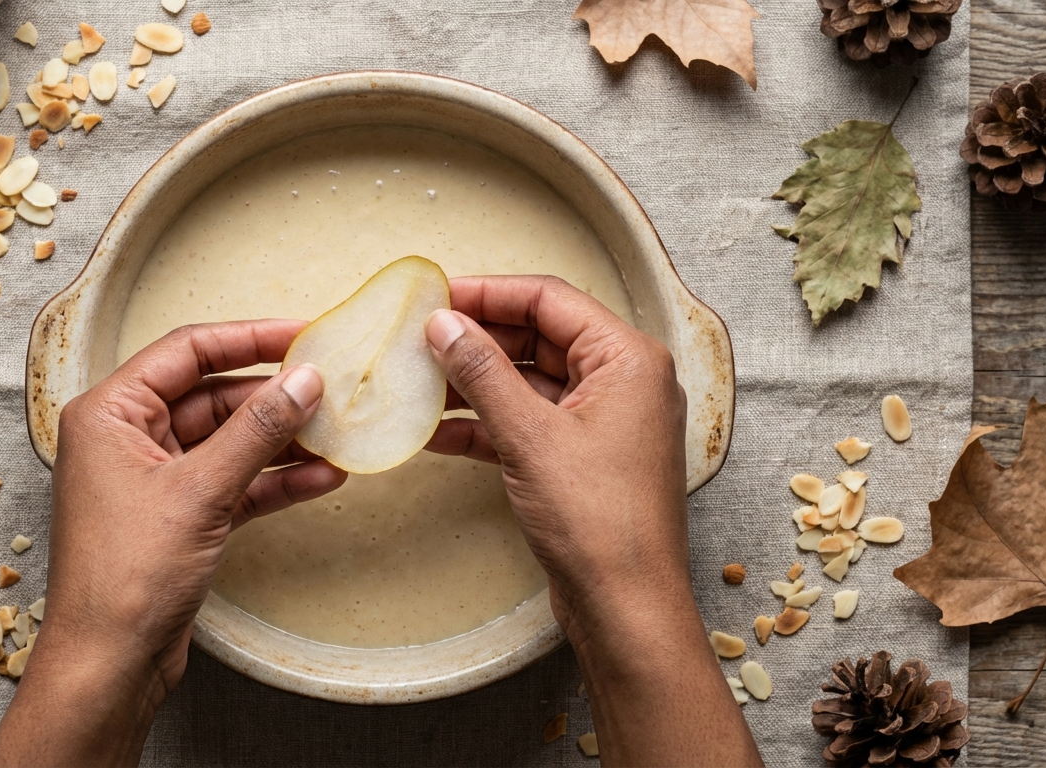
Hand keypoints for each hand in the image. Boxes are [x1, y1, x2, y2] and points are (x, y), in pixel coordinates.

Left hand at [0, 320, 344, 766]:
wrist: (109, 664)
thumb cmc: (126, 575)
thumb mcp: (201, 491)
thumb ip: (256, 430)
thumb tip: (305, 379)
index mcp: (110, 412)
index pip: (187, 351)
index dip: (248, 337)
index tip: (303, 332)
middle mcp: (128, 437)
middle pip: (213, 395)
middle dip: (274, 396)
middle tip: (333, 388)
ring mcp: (155, 479)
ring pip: (229, 442)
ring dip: (282, 440)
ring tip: (339, 434)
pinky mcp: (179, 517)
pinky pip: (234, 483)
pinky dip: (274, 480)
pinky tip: (323, 477)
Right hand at [424, 276, 759, 765]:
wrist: (626, 606)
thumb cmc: (598, 521)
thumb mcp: (529, 436)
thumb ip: (483, 373)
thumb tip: (443, 324)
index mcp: (627, 360)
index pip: (549, 301)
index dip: (488, 293)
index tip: (434, 296)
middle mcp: (622, 382)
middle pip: (538, 337)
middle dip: (477, 339)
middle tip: (418, 338)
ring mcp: (603, 423)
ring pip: (528, 383)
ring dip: (474, 384)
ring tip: (417, 382)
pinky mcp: (582, 460)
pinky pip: (528, 424)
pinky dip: (485, 425)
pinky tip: (435, 432)